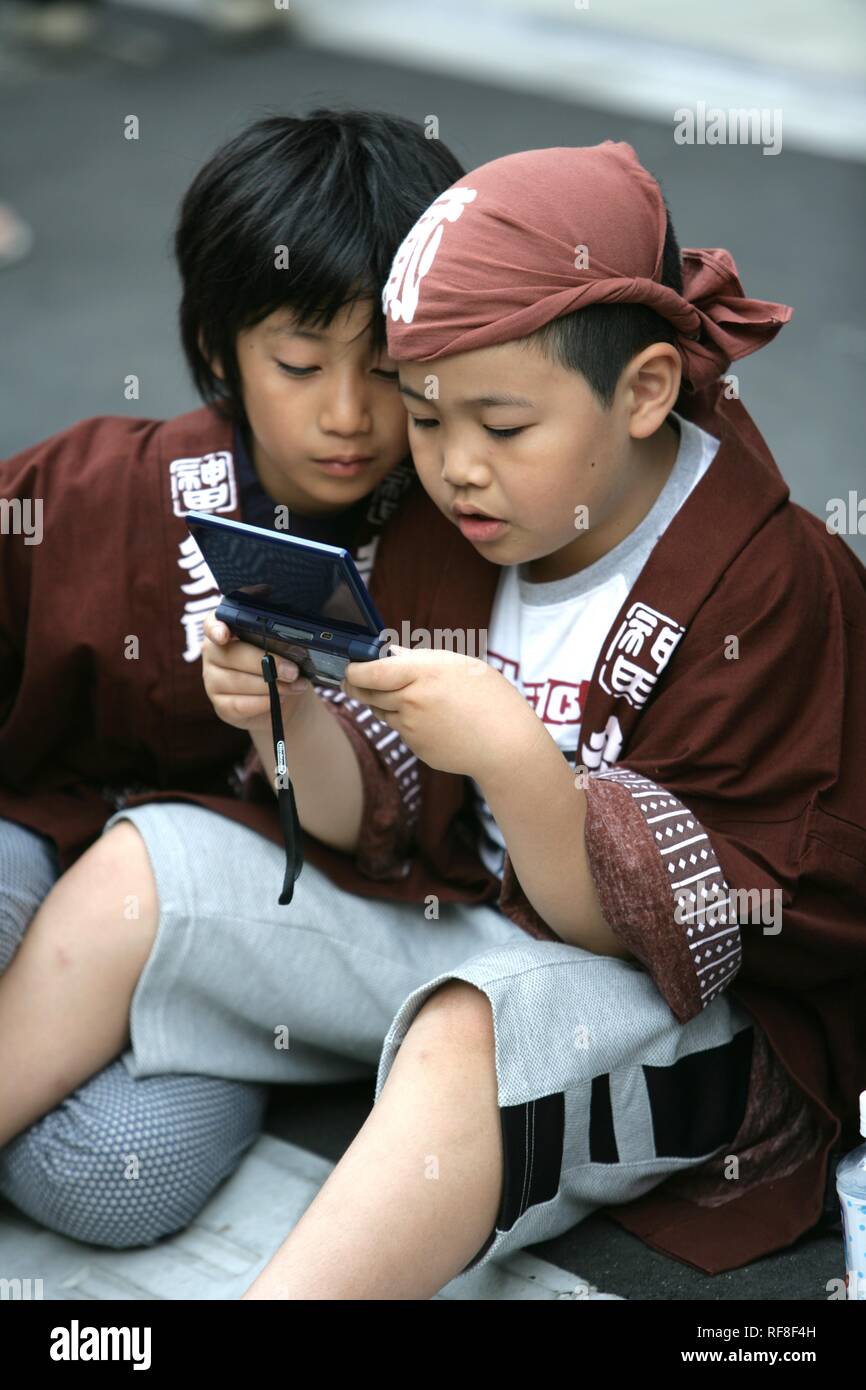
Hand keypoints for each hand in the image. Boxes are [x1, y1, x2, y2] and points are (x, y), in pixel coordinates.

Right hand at [201, 610, 312, 732]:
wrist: (282, 697)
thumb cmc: (279, 664)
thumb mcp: (282, 647)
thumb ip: (279, 640)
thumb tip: (292, 643)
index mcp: (226, 630)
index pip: (211, 624)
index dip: (215, 629)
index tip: (224, 635)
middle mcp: (213, 654)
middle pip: (232, 655)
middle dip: (267, 663)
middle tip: (292, 671)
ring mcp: (213, 681)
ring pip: (238, 682)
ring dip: (271, 686)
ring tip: (293, 686)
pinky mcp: (222, 705)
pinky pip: (241, 704)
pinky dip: (264, 702)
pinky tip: (279, 699)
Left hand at [341, 644, 542, 782]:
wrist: (507, 745)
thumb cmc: (490, 698)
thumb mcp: (460, 665)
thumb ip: (421, 660)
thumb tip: (391, 655)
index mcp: (423, 672)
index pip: (370, 671)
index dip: (354, 670)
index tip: (350, 667)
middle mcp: (411, 700)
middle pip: (367, 693)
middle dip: (357, 686)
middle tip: (354, 681)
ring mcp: (411, 728)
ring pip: (382, 713)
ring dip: (385, 703)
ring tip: (412, 698)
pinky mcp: (416, 748)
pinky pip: (402, 731)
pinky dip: (408, 723)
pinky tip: (435, 721)